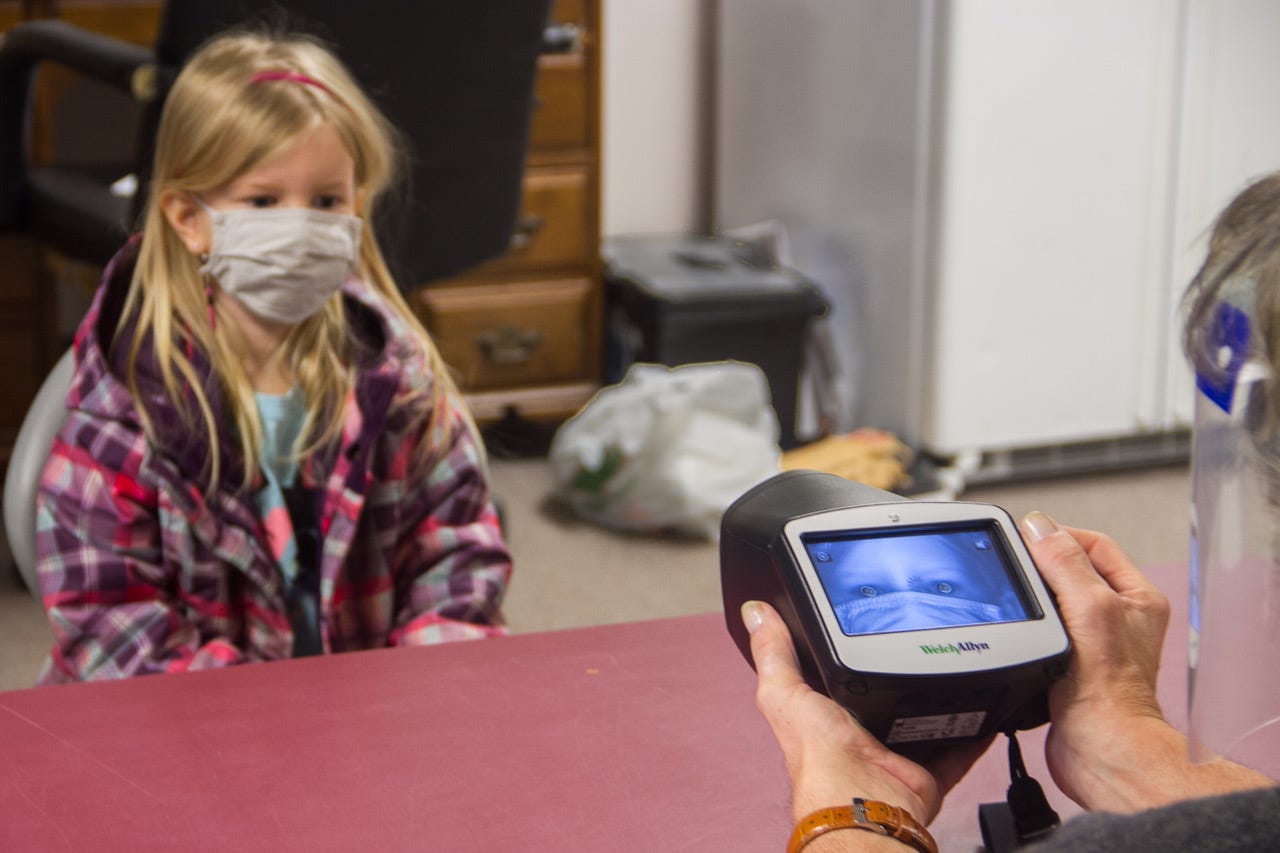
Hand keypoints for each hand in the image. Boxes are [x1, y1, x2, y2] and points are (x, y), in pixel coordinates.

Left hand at [743, 600, 990, 824]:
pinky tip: (986, 711)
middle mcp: (861, 736)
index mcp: (827, 716)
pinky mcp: (927, 772)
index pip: (838, 681)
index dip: (849, 658)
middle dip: (900, 679)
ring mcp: (896, 754)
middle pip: (886, 699)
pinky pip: (959, 750)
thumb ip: (773, 652)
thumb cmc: (818, 755)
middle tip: (921, 645)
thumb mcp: (784, 692)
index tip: (865, 633)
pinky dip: (974, 735)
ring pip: (925, 722)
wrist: (862, 798)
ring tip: (954, 669)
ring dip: (940, 702)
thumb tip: (755, 612)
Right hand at [1021, 512, 1271, 811]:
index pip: (1094, 544)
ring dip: (1032, 602)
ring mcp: (1094, 642)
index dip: (1059, 537)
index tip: (1028, 540)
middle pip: (1070, 571)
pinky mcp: (1069, 665)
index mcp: (1137, 597)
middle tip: (1018, 571)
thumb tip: (1040, 526)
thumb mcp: (1089, 608)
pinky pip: (1042, 633)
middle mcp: (1118, 617)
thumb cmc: (1109, 691)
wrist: (1098, 748)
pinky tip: (1019, 635)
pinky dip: (1026, 631)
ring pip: (1053, 602)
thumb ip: (1065, 562)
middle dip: (1041, 569)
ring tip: (1020, 607)